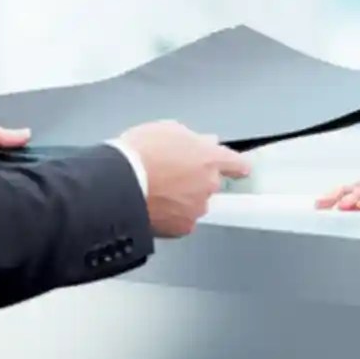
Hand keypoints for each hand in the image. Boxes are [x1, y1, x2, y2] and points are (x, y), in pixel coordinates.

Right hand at [119, 120, 251, 237]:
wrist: (119, 184)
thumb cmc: (139, 154)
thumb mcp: (166, 130)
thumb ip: (192, 138)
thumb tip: (204, 141)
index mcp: (209, 158)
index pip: (235, 163)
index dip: (236, 166)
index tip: (240, 169)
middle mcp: (209, 185)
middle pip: (210, 183)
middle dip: (195, 179)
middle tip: (170, 174)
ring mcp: (196, 208)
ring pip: (194, 203)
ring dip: (182, 198)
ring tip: (155, 190)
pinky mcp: (182, 227)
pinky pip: (180, 220)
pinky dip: (171, 215)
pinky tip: (153, 205)